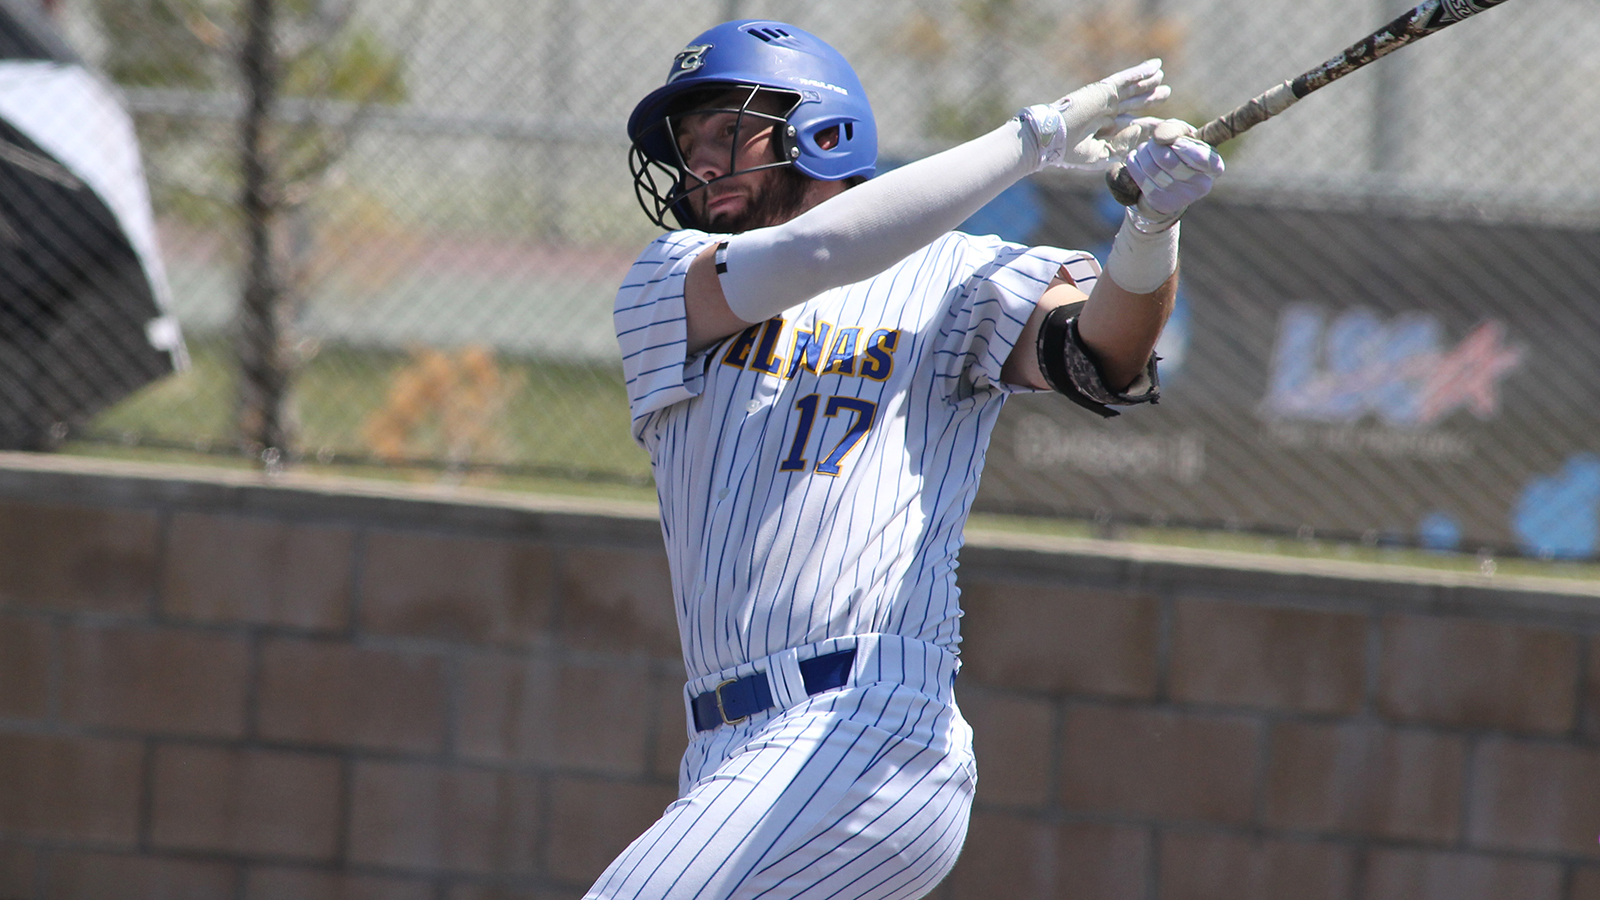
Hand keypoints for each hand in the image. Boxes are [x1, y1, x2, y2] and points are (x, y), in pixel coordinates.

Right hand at [1022, 59, 1172, 170]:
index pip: (1132, 125)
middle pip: (1133, 104)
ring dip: (1147, 83)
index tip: (1167, 125)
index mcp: (1105, 131)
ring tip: (1161, 76)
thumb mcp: (1101, 155)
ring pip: (1132, 89)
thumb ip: (1122, 146)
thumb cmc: (1070, 151)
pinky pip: (1126, 78)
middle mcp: (1106, 114)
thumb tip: (1139, 127)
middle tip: (1166, 92)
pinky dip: (1140, 71)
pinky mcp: (1103, 89)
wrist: (1051, 138)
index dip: (1149, 124)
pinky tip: (1155, 66)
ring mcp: (1105, 100)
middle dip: (1150, 98)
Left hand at [1123, 119, 1224, 229]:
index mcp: (1214, 167)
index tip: (1173, 142)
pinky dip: (1134, 162)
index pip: (1200, 156)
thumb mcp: (1184, 136)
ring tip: (1144, 148)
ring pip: (1151, 168)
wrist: (1171, 183)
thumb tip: (1159, 138)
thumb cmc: (1180, 153)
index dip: (1182, 146)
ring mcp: (1180, 196)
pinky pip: (1141, 178)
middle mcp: (1201, 185)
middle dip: (1154, 146)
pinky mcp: (1161, 202)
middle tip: (1153, 142)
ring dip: (1143, 152)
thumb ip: (1175, 129)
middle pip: (1167, 160)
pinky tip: (1136, 157)